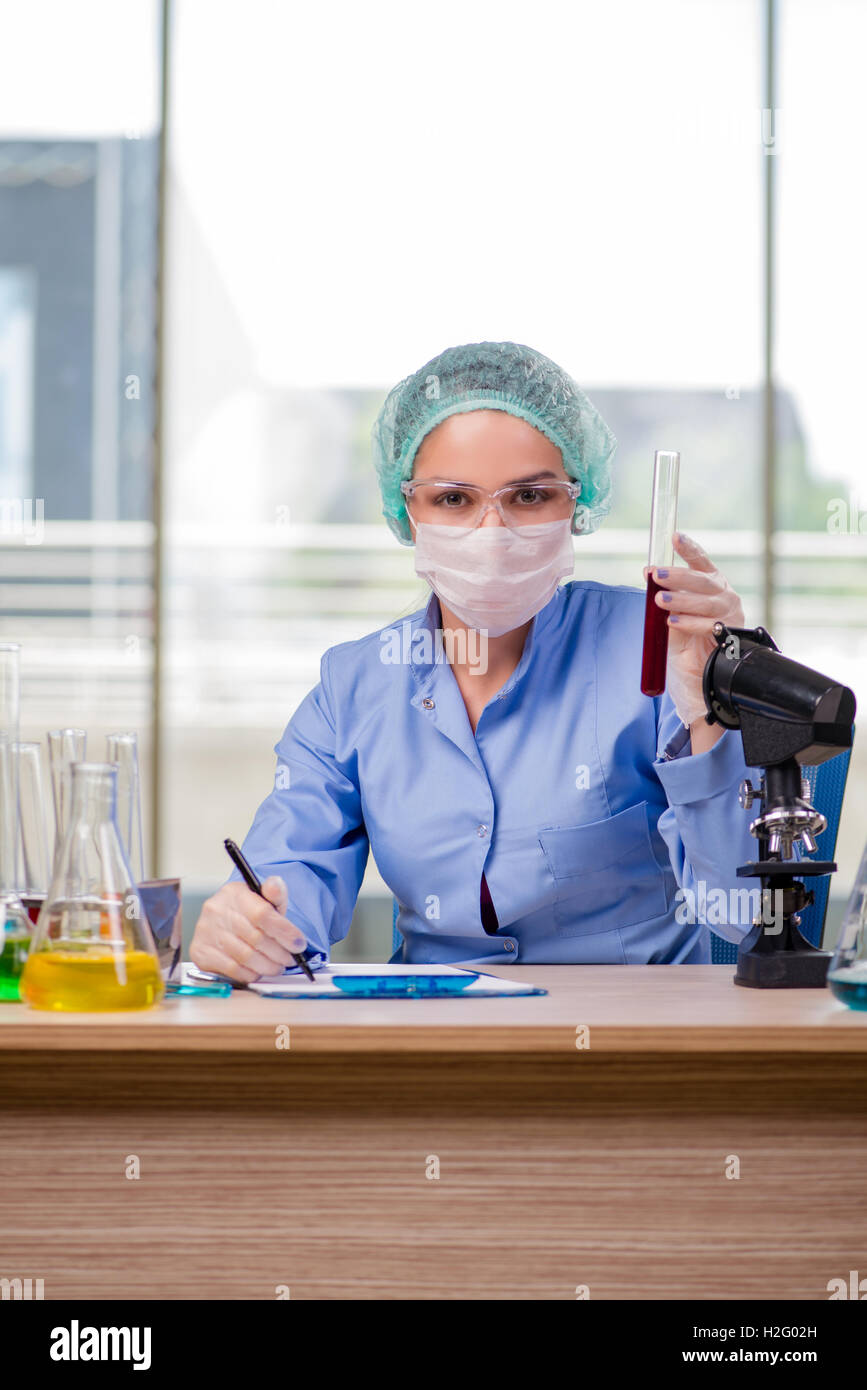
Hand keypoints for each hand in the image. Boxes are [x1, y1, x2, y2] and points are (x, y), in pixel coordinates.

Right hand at [190, 876, 307, 982]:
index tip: (298, 944)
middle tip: (289, 959)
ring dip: (267, 966)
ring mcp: (206, 931)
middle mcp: (216, 910)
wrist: (223, 919)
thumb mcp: (265, 898)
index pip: (263, 914)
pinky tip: (258, 971)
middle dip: (279, 953)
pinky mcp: (200, 951)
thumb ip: (276, 893)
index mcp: (234, 893)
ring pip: (245, 957)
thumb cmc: (248, 911)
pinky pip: (231, 969)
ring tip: (277, 967)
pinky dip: (250, 973)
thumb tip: (276, 884)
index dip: (285, 932)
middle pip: (256, 939)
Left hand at [643, 532, 744, 727]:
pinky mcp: (734, 636)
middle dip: (678, 577)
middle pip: (703, 581)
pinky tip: (672, 621)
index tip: (674, 537)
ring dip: (681, 600)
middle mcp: (724, 595)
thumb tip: (648, 572)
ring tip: (659, 600)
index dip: (689, 548)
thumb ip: (664, 596)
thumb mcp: (670, 616)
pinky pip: (711, 626)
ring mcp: (731, 614)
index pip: (701, 561)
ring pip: (708, 602)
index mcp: (710, 584)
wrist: (698, 680)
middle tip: (656, 575)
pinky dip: (690, 623)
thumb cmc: (685, 645)